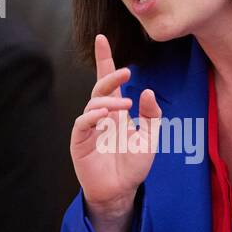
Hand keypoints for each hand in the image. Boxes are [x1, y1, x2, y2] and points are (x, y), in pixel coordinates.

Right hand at [70, 34, 160, 231]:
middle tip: (127, 71)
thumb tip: (148, 92)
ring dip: (108, 100)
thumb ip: (151, 115)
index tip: (101, 38)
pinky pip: (83, 123)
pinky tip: (105, 116)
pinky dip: (93, 116)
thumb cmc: (134, 166)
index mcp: (116, 112)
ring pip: (92, 104)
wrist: (121, 192)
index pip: (108, 81)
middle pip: (99, 88)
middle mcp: (100, 116)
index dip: (104, 60)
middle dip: (110, 76)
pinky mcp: (80, 142)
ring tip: (124, 105)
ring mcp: (89, 128)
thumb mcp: (150, 138)